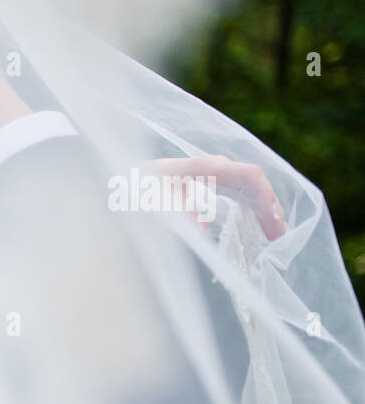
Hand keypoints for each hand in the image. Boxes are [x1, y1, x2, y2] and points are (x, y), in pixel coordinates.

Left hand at [144, 155, 287, 240]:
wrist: (126, 178)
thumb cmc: (138, 184)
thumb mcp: (151, 196)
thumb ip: (174, 209)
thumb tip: (199, 229)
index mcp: (204, 166)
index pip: (248, 175)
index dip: (265, 197)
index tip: (273, 223)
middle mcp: (215, 168)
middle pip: (254, 182)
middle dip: (269, 208)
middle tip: (278, 237)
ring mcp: (214, 175)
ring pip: (249, 189)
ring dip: (263, 211)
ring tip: (273, 235)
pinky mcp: (210, 185)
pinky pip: (239, 195)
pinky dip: (251, 211)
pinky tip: (256, 228)